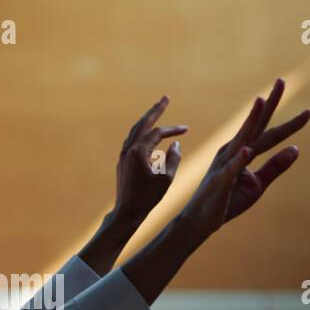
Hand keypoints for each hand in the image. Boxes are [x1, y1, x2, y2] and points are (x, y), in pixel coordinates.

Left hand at [114, 96, 187, 221]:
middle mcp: (128, 149)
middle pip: (143, 123)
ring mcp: (123, 154)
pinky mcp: (122, 160)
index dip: (174, 130)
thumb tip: (175, 144)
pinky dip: (142, 132)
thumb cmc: (148, 198)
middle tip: (166, 97)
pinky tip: (147, 132)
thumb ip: (173, 159)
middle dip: (155, 110)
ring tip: (157, 110)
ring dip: (147, 119)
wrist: (127, 212)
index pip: (158, 133)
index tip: (187, 130)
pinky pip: (132, 139)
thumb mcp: (167, 179)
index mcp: (139, 152)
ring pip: (135, 130)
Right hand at [178, 77, 309, 243]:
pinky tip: (248, 150)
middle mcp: (233, 150)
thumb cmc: (227, 201)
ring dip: (251, 120)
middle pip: (256, 125)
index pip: (270, 133)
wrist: (200, 220)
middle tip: (282, 80)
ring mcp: (225, 164)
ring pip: (242, 138)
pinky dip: (239, 159)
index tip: (309, 112)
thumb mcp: (257, 184)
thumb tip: (296, 148)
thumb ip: (275, 166)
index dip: (290, 124)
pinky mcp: (220, 181)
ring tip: (261, 101)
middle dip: (269, 104)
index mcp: (243, 150)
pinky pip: (231, 169)